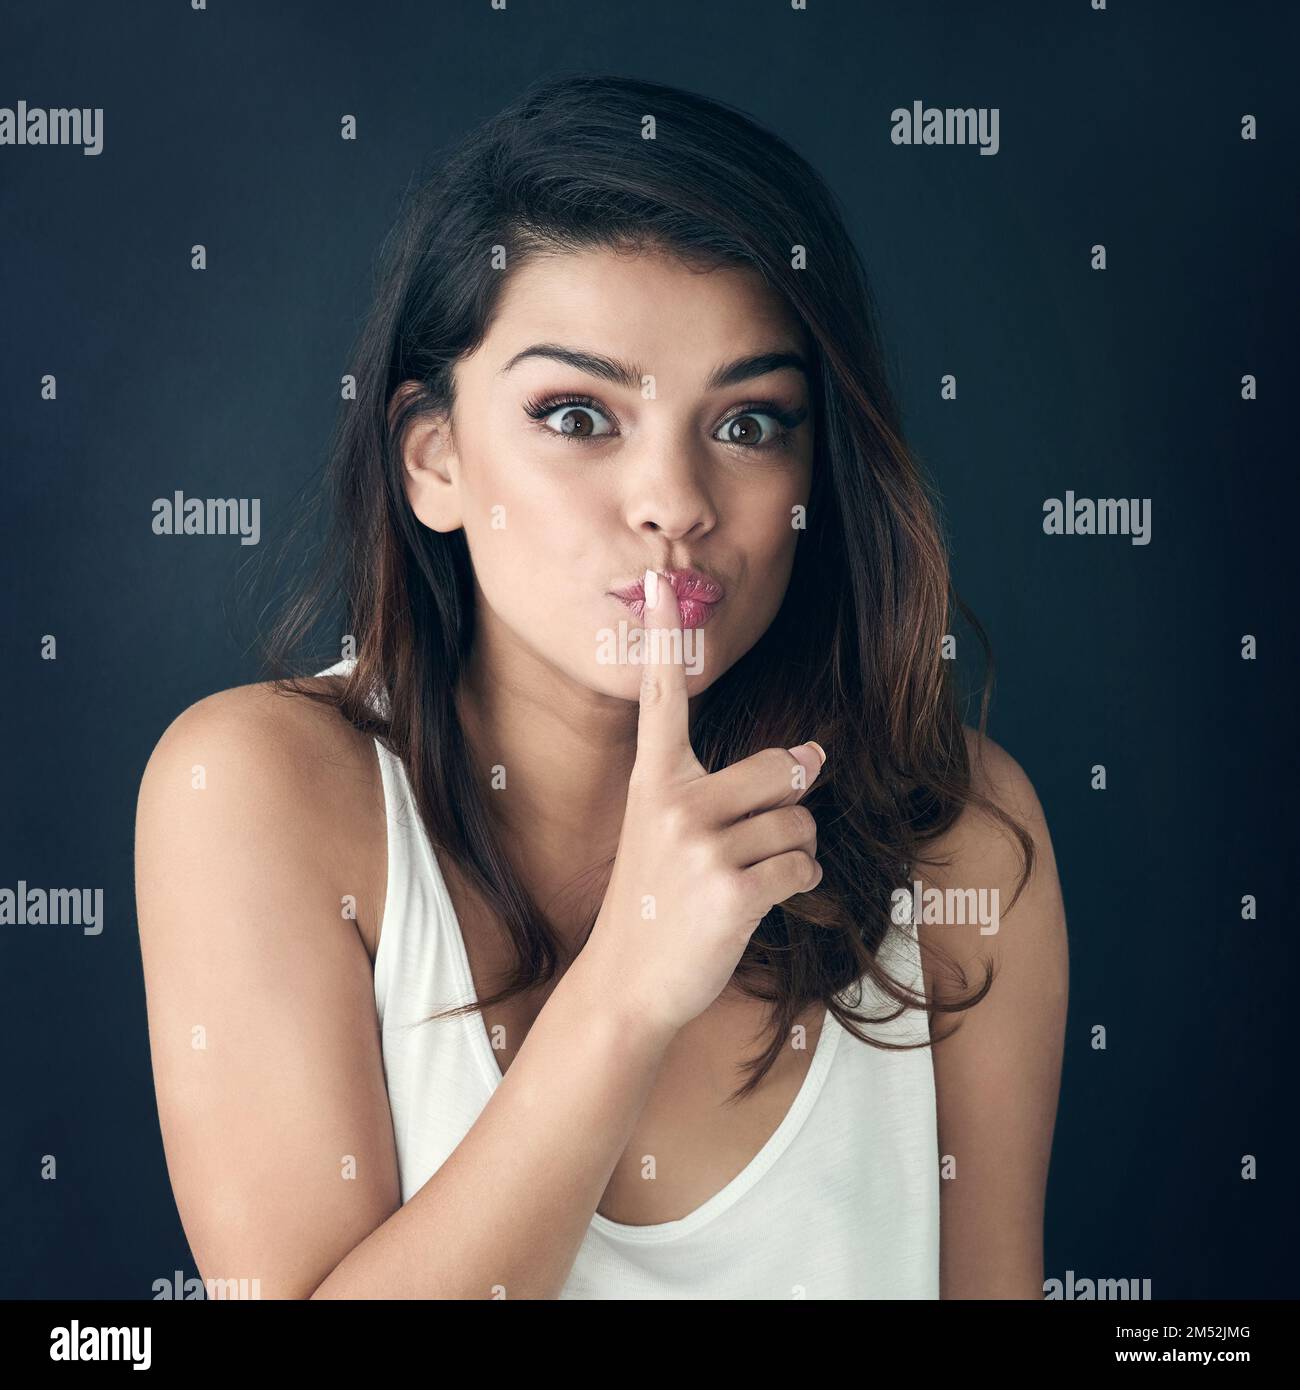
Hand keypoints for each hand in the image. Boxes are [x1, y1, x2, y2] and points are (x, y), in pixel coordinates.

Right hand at [580, 567, 825, 1037]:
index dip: (665, 636)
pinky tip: (753, 906)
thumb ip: (735, 789)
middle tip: (746, 847)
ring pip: (800, 825)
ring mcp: (700, 847)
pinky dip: (796, 889)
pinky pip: (802, 869)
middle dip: (788, 808)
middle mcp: (673, 803)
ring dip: (790, 856)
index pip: (663, 696)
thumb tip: (818, 754)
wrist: (627, 983)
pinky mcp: (730, 891)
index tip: (663, 580)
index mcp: (653, 780)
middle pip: (783, 768)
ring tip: (740, 882)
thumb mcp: (671, 834)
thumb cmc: (655, 901)